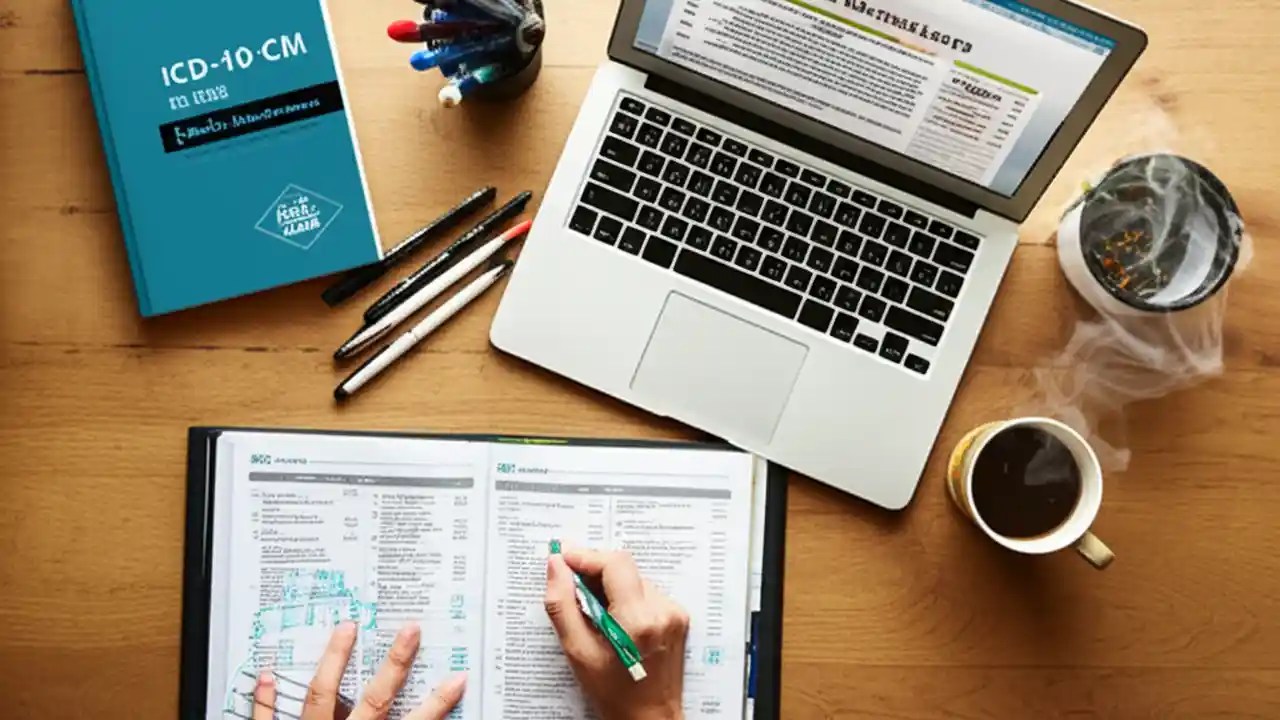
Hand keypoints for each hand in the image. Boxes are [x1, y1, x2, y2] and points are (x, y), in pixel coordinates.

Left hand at [251, 621, 466, 719]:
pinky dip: (266, 699)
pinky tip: (266, 674)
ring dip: (334, 661)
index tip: (457, 678)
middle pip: (373, 701)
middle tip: (410, 630)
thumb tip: (421, 718)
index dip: (436, 702)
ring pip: (320, 696)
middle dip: (394, 664)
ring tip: (344, 628)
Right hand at [544, 547, 689, 719]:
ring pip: (634, 579)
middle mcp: (662, 611)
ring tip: (594, 614)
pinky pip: (646, 592)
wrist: (650, 718)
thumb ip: (562, 605)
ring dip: (610, 586)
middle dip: (595, 571)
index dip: (586, 556)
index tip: (564, 558)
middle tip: (571, 585)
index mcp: (638, 620)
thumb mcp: (578, 652)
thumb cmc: (613, 693)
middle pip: (624, 568)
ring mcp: (674, 613)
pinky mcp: (678, 617)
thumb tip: (555, 566)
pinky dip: (626, 598)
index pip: (614, 564)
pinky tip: (615, 621)